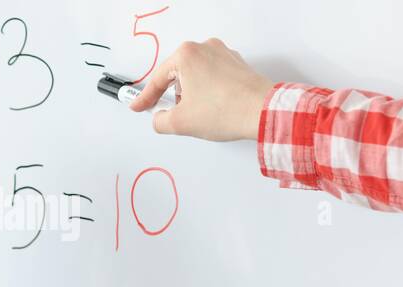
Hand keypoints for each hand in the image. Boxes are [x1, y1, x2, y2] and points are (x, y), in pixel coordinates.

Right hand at [128, 38, 273, 141]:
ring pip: (197, 77)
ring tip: (204, 114)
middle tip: (180, 115)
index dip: (145, 97)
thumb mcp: (180, 122)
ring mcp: (224, 54)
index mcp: (186, 55)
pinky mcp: (238, 65)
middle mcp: (205, 48)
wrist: (263, 112)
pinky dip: (210, 93)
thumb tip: (160, 119)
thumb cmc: (227, 110)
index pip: (158, 79)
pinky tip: (216, 109)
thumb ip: (160, 120)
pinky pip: (214, 78)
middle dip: (176, 97)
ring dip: (194, 95)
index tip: (139, 106)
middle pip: (178, 76)